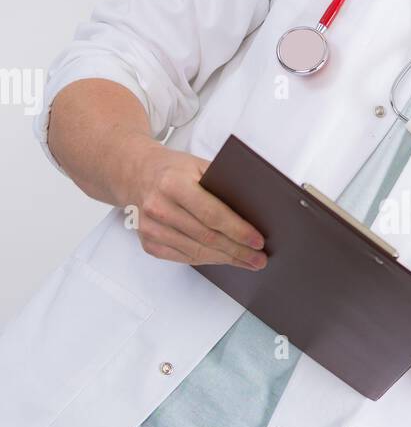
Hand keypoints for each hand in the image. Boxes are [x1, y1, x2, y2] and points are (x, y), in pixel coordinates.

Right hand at [120, 140, 267, 268]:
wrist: (135, 173)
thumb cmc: (173, 169)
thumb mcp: (198, 165)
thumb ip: (222, 184)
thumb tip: (255, 210)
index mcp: (173, 184)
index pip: (212, 214)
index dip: (238, 231)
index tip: (258, 241)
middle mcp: (158, 207)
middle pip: (207, 237)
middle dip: (237, 251)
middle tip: (259, 258)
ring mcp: (150, 228)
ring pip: (196, 252)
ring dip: (225, 259)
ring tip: (248, 262)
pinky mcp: (148, 243)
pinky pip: (183, 258)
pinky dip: (207, 260)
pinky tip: (224, 259)